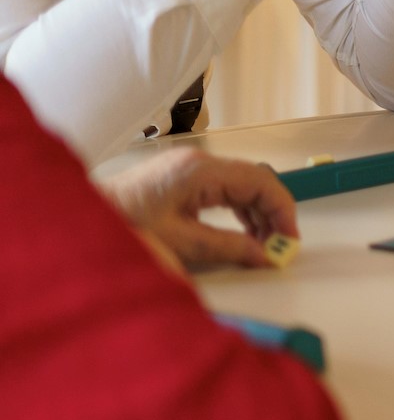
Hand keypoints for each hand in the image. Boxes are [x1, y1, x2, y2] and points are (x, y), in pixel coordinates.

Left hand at [99, 149, 298, 269]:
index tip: (289, 239)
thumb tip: (264, 256)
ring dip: (257, 214)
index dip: (282, 209)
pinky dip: (239, 211)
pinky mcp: (183, 178)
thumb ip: (227, 247)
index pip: (260, 181)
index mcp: (200, 171)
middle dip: (272, 214)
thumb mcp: (179, 243)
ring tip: (263, 246)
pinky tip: (243, 234)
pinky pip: (225, 190)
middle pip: (254, 181)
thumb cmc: (121, 227)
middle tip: (280, 247)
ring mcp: (191, 169)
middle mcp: (199, 163)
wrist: (78, 222)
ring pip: (242, 185)